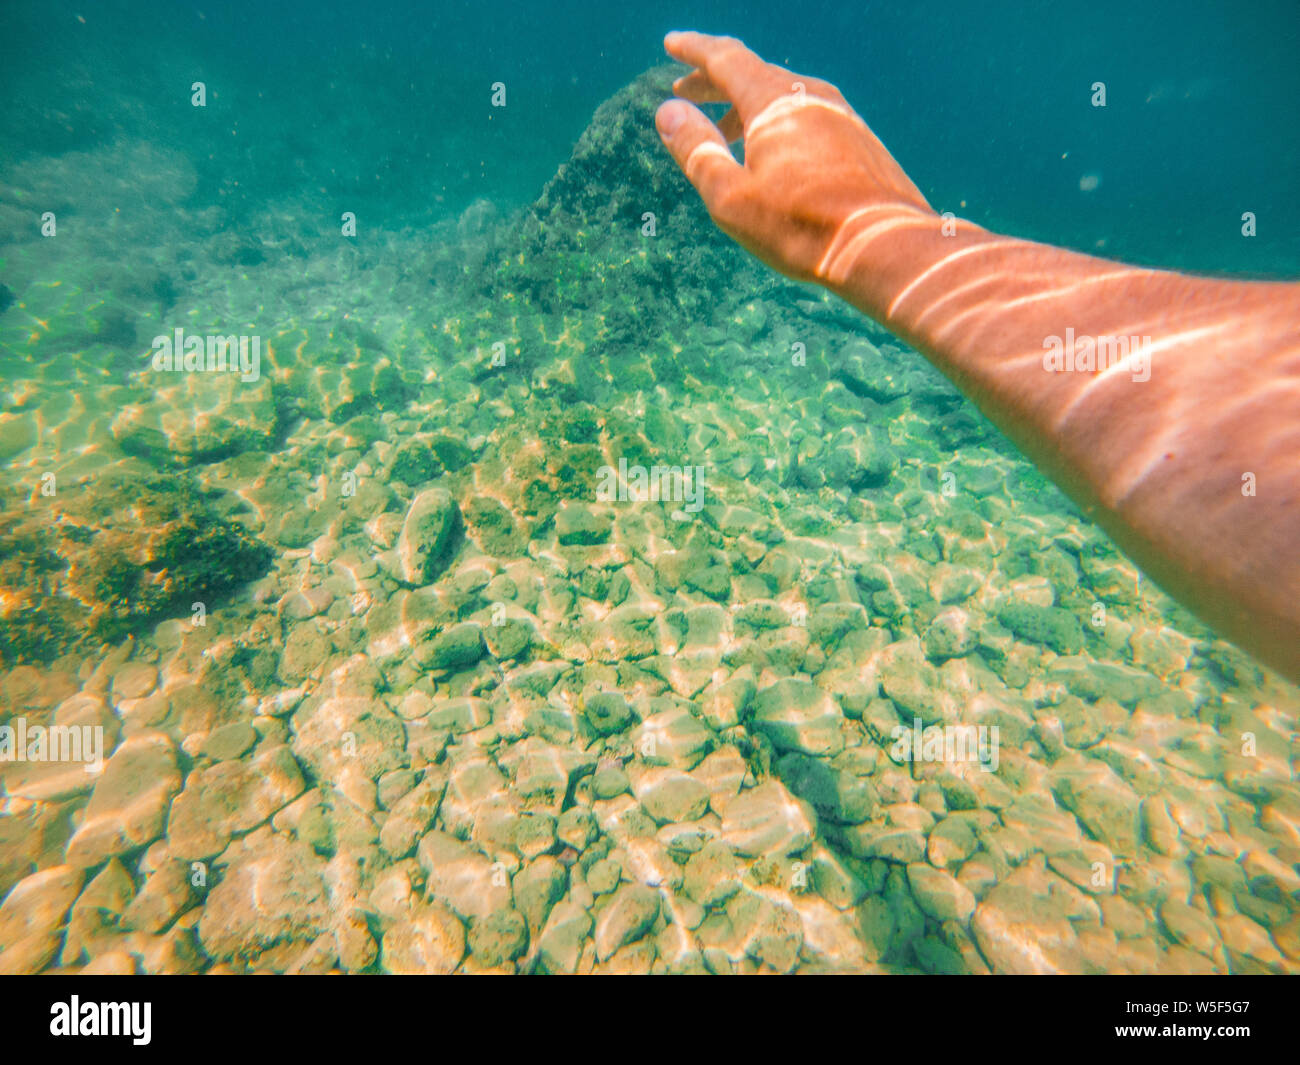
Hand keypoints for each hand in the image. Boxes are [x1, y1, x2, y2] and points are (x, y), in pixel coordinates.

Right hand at [656, 31, 934, 285]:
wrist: (883, 244)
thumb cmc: (800, 225)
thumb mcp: (730, 196)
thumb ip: (696, 149)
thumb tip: (669, 111)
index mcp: (772, 100)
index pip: (724, 59)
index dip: (694, 50)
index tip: (672, 43)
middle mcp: (809, 94)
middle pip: (753, 73)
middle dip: (714, 80)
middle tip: (685, 90)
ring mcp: (840, 113)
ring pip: (783, 96)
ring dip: (746, 105)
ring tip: (725, 129)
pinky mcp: (859, 138)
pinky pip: (808, 114)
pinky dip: (779, 121)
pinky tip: (776, 151)